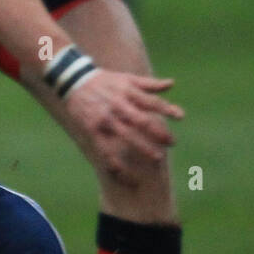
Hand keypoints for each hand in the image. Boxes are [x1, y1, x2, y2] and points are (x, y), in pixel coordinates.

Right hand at [63, 68, 183, 185]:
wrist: (73, 81)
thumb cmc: (103, 81)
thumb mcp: (126, 78)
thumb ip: (149, 84)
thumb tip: (172, 84)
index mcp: (127, 92)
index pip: (150, 101)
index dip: (167, 108)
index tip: (181, 117)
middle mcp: (117, 106)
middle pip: (141, 120)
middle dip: (158, 132)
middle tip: (172, 142)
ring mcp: (104, 119)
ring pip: (126, 136)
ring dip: (143, 148)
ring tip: (158, 158)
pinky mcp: (92, 131)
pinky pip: (106, 151)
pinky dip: (117, 164)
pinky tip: (128, 175)